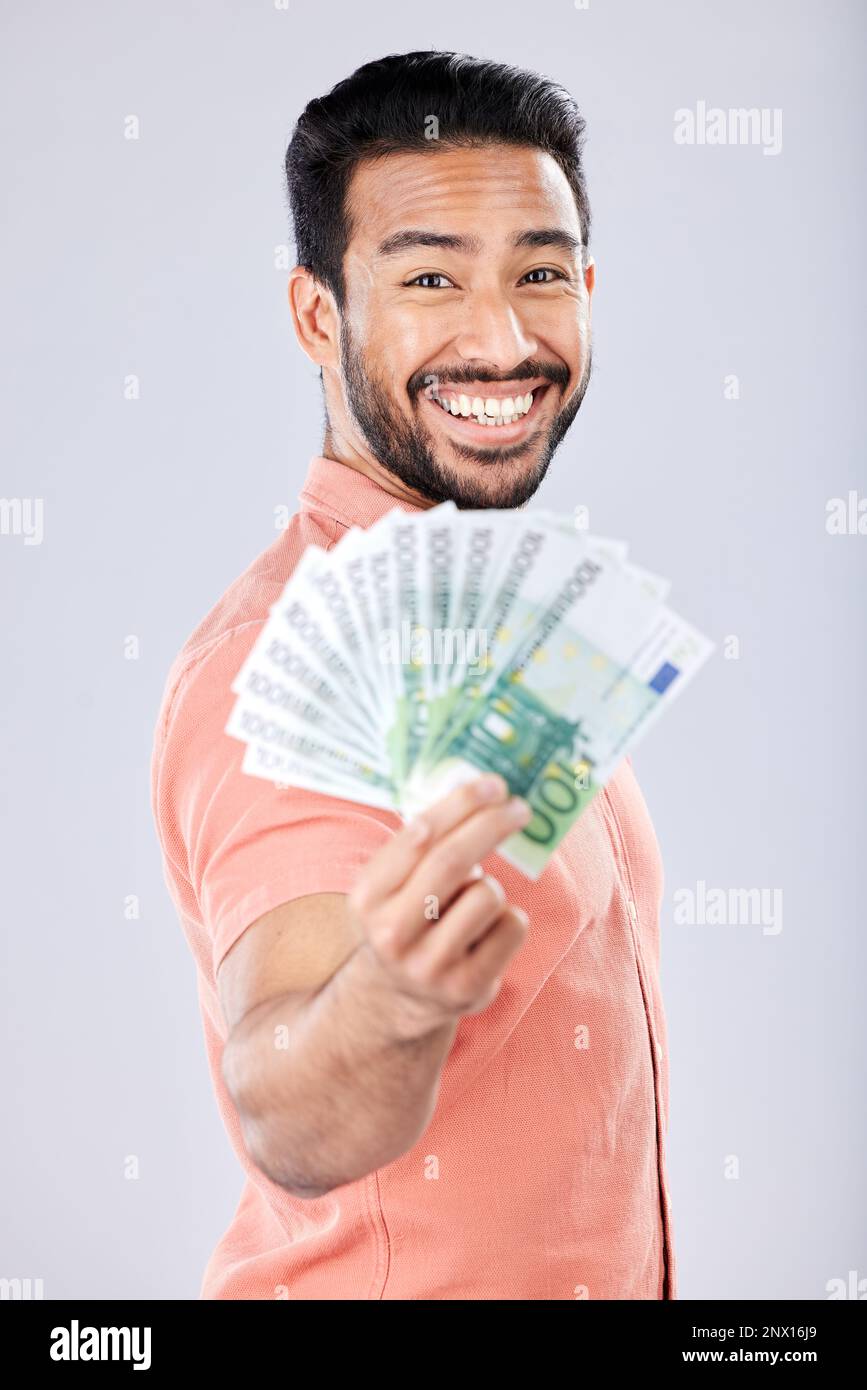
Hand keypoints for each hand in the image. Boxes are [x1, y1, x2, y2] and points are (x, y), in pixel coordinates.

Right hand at [347, 774, 530, 1034]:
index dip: (460, 805)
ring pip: (487, 893)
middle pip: (453, 861)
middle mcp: (391, 933)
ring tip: (472, 904)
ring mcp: (429, 965)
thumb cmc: (407, 918)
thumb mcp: (392, 884)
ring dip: (491, 887)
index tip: (493, 784)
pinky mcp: (467, 987)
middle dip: (491, 825)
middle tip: (519, 807)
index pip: (419, 836)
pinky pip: (512, 925)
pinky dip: (508, 919)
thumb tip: (478, 790)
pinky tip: (486, 933)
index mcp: (367, 897)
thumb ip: (420, 843)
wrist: (398, 998)